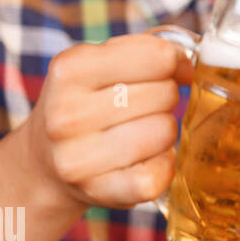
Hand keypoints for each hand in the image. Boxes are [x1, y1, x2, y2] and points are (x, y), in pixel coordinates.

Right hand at [16, 33, 192, 209]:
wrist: (44, 164)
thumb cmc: (86, 104)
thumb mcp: (100, 62)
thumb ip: (149, 48)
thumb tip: (195, 60)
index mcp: (70, 70)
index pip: (158, 55)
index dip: (174, 61)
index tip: (170, 70)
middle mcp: (67, 114)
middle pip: (165, 93)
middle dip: (165, 97)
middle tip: (142, 107)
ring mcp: (79, 158)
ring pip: (165, 131)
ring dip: (163, 131)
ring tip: (138, 132)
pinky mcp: (99, 192)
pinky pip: (161, 172)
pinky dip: (164, 165)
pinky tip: (145, 160)